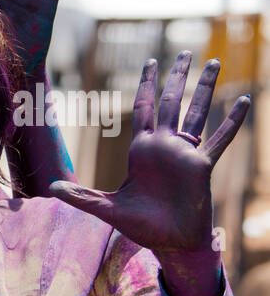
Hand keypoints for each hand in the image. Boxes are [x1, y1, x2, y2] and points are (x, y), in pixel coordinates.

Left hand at [48, 53, 249, 295]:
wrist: (170, 243)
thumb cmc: (141, 227)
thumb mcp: (105, 208)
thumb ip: (80, 197)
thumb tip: (50, 189)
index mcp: (142, 150)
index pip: (144, 108)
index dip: (146, 85)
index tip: (149, 63)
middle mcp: (165, 146)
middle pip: (172, 101)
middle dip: (177, 76)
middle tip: (187, 52)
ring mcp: (186, 154)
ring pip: (197, 112)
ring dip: (205, 88)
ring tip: (216, 62)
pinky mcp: (202, 166)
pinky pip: (220, 139)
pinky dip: (233, 121)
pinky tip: (245, 100)